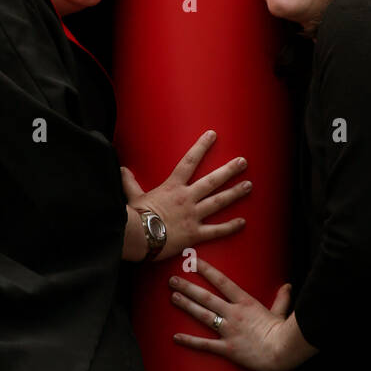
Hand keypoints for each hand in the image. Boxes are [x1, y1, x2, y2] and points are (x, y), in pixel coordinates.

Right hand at [122, 130, 249, 258]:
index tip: (213, 134)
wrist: (139, 237)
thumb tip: (121, 169)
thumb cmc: (135, 216)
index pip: (190, 161)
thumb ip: (130, 182)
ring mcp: (193, 215)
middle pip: (212, 181)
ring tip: (249, 185)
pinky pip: (216, 230)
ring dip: (235, 193)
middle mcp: (187, 197)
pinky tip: (243, 222)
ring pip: (219, 202)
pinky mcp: (195, 234)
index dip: (202, 146)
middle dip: (229, 170)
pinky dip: (230, 227)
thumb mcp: (133, 195)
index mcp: (173, 186)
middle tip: (244, 162)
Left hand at [171, 260, 296, 370]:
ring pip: (203, 315)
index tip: (194, 261)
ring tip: (173, 297)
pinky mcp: (227, 348)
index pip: (222, 281)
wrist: (282, 352)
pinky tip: (176, 336)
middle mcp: (234, 313)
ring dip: (186, 306)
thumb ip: (281, 298)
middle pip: (206, 297)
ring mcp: (229, 330)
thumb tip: (287, 285)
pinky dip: (190, 341)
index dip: (206, 270)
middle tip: (173, 279)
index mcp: (245, 302)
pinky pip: (205, 344)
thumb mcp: (280, 311)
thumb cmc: (282, 332)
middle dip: (188, 287)